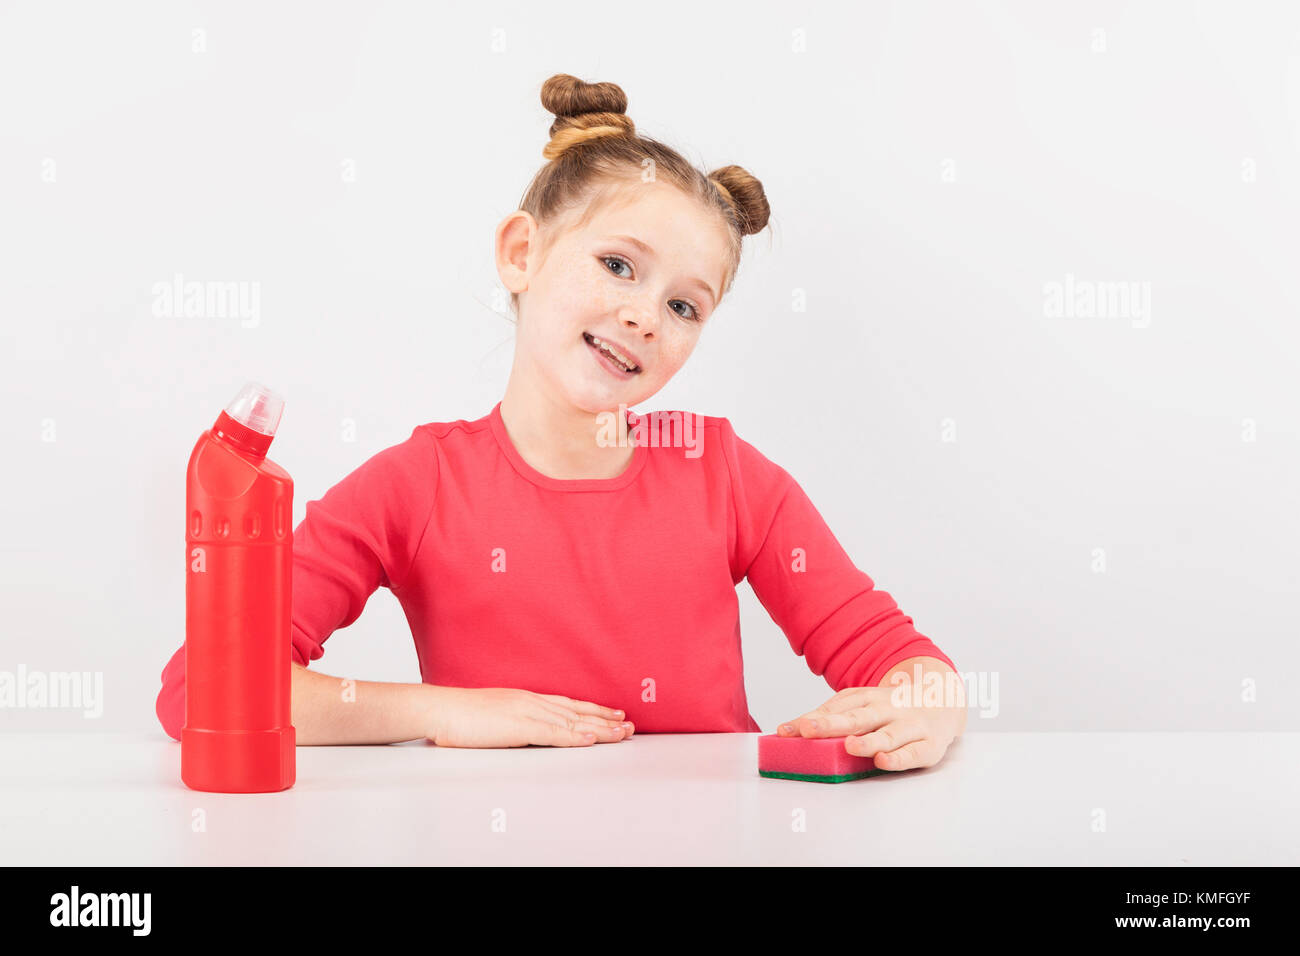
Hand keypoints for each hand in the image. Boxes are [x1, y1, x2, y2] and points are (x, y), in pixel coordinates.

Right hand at [425, 686, 634, 748]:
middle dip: (605, 719)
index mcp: (527, 699)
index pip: (568, 705)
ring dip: (599, 728)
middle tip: (630, 725)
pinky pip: (552, 733)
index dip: (593, 710)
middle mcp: (532, 702)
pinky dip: (573, 736)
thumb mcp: (496, 714)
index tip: (614, 714)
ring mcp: (526, 713)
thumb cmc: (461, 715)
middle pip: (577, 712)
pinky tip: (590, 739)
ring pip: (571, 721)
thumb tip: (526, 729)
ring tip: (622, 733)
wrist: (440, 709)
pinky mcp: (518, 727)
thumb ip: (515, 719)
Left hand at [777, 683, 963, 771]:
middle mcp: (887, 709)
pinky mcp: (928, 746)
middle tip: (807, 730)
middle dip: (831, 724)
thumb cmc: (891, 708)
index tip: (784, 731)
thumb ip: (834, 716)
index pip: (835, 709)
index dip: (809, 719)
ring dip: (868, 740)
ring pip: (887, 734)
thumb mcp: (864, 704)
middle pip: (857, 717)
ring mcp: (909, 726)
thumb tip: (791, 731)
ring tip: (849, 745)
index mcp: (867, 698)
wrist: (943, 700)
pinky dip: (899, 757)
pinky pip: (913, 753)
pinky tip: (883, 760)